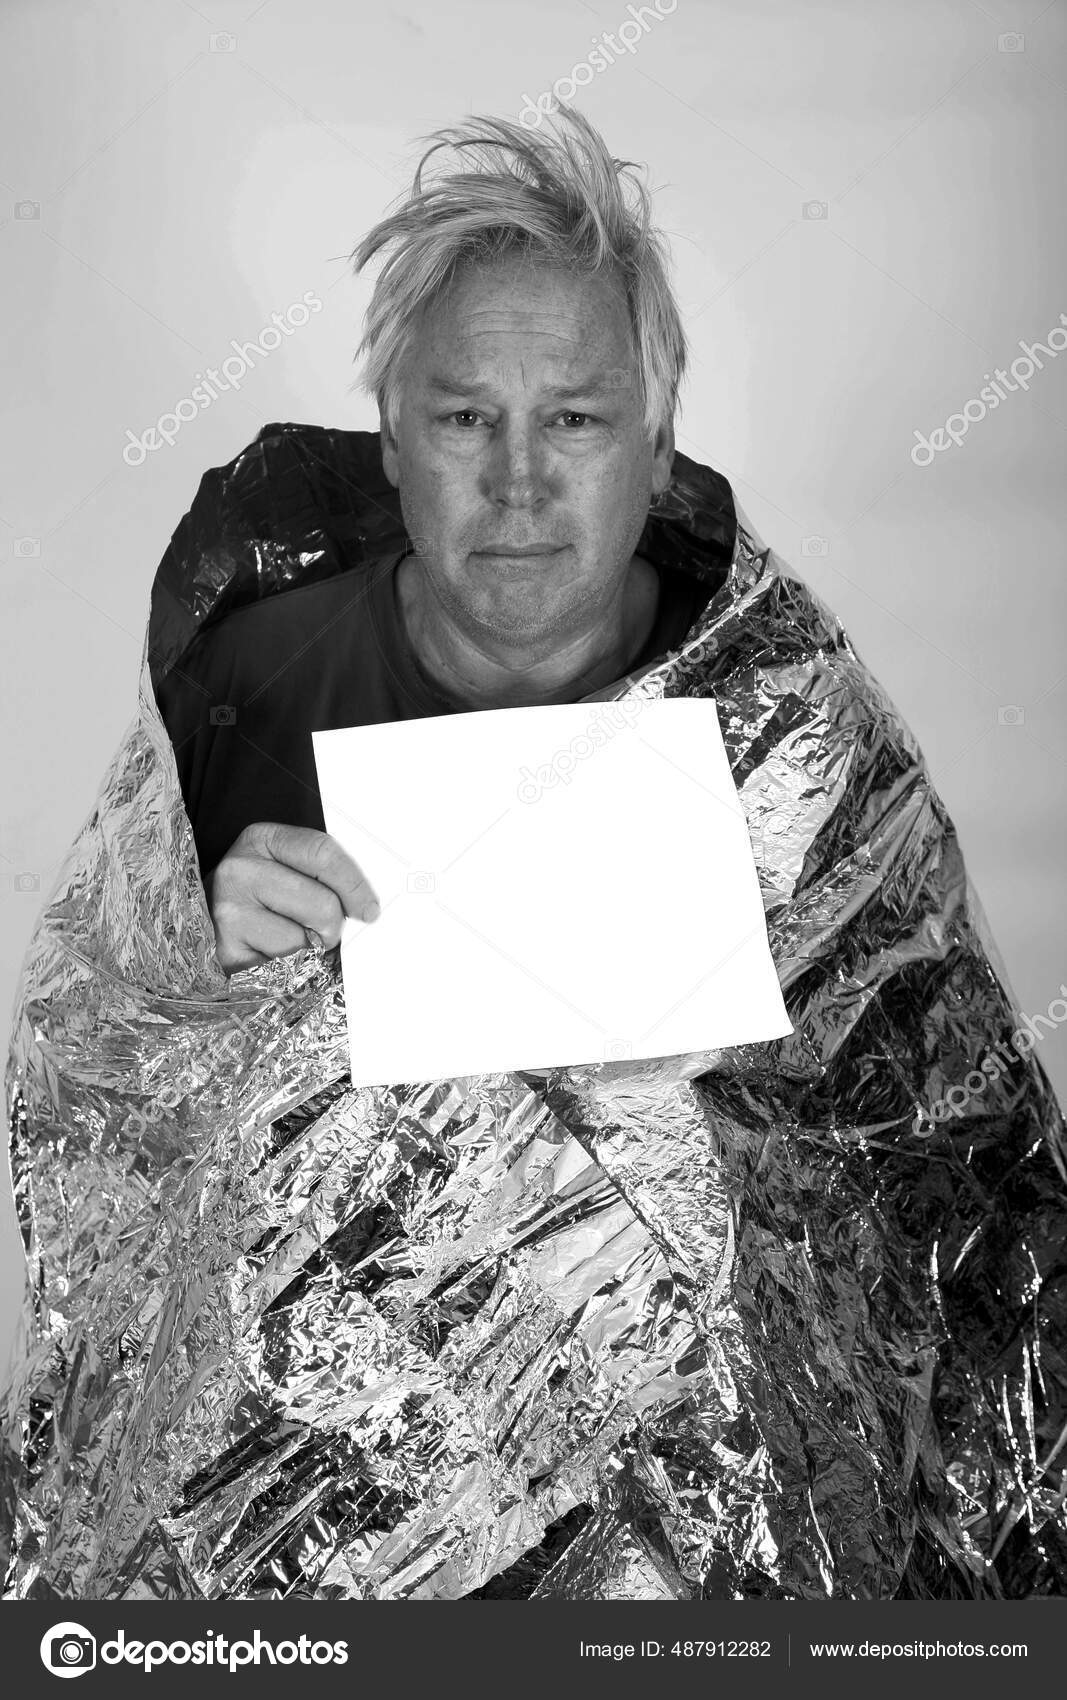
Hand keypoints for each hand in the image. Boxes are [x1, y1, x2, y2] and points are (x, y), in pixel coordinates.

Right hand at [204, 822, 378, 975]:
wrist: (197, 926)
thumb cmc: (254, 898)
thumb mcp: (282, 869)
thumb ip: (319, 875)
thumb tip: (367, 909)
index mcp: (260, 840)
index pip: (323, 853)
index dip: (355, 885)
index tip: (370, 910)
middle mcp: (238, 871)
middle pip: (323, 904)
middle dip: (331, 927)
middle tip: (315, 932)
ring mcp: (228, 913)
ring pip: (304, 942)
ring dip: (307, 952)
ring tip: (284, 943)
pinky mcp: (225, 952)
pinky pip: (282, 970)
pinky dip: (285, 972)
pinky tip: (267, 958)